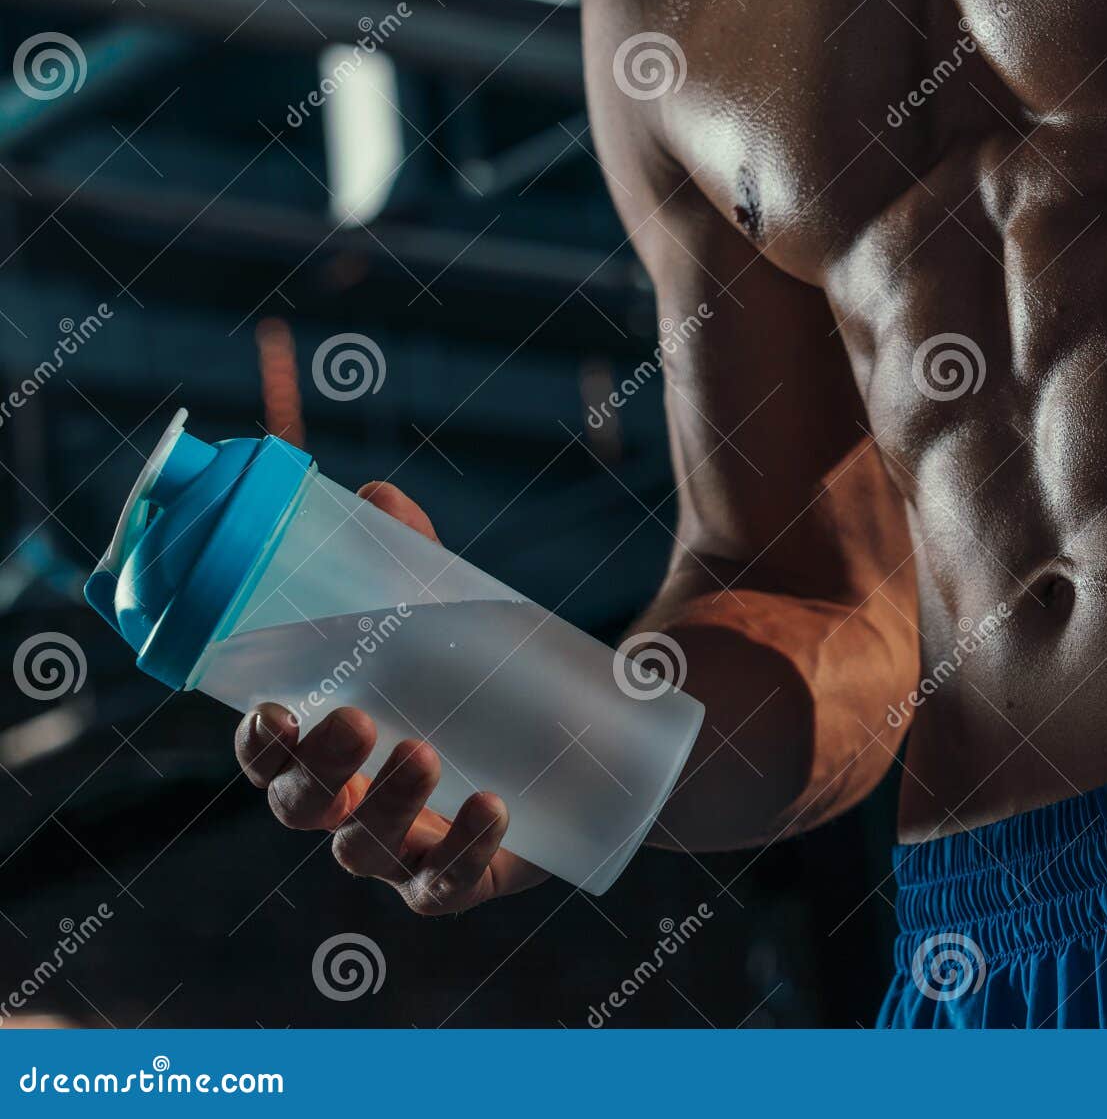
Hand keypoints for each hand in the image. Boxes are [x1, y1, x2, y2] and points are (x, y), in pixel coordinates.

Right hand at [231, 481, 548, 913]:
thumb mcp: (448, 620)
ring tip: (427, 753)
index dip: (256, 746)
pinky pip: (445, 888)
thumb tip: (378, 493)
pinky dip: (461, 856)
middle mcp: (352, 807)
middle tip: (361, 720)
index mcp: (329, 747)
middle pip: (303, 810)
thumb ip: (410, 564)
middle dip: (319, 771)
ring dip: (386, 807)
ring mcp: (406, 850)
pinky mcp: (465, 878)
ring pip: (364, 853)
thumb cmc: (478, 679)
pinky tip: (492, 810)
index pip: (267, 758)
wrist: (575, 742)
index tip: (272, 712)